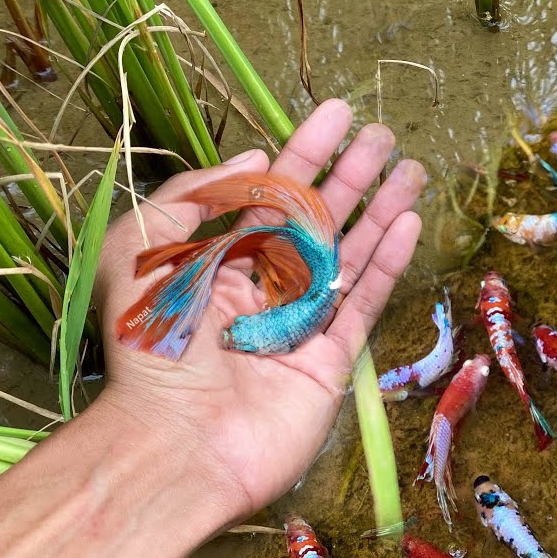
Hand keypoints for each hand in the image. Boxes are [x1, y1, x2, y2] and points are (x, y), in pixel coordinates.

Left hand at [93, 99, 425, 519]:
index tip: (336, 114)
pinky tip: (408, 224)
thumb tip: (252, 158)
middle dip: (351, 175)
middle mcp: (261, 286)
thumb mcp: (142, 251)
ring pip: (349, 255)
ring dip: (381, 211)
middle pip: (317, 218)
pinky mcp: (331, 361)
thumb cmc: (153, 348)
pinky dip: (388, 264)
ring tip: (413, 171)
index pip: (268, 193)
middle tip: (386, 136)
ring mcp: (299, 323)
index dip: (304, 151)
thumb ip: (192, 197)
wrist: (179, 443)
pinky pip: (364, 303)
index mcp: (216, 259)